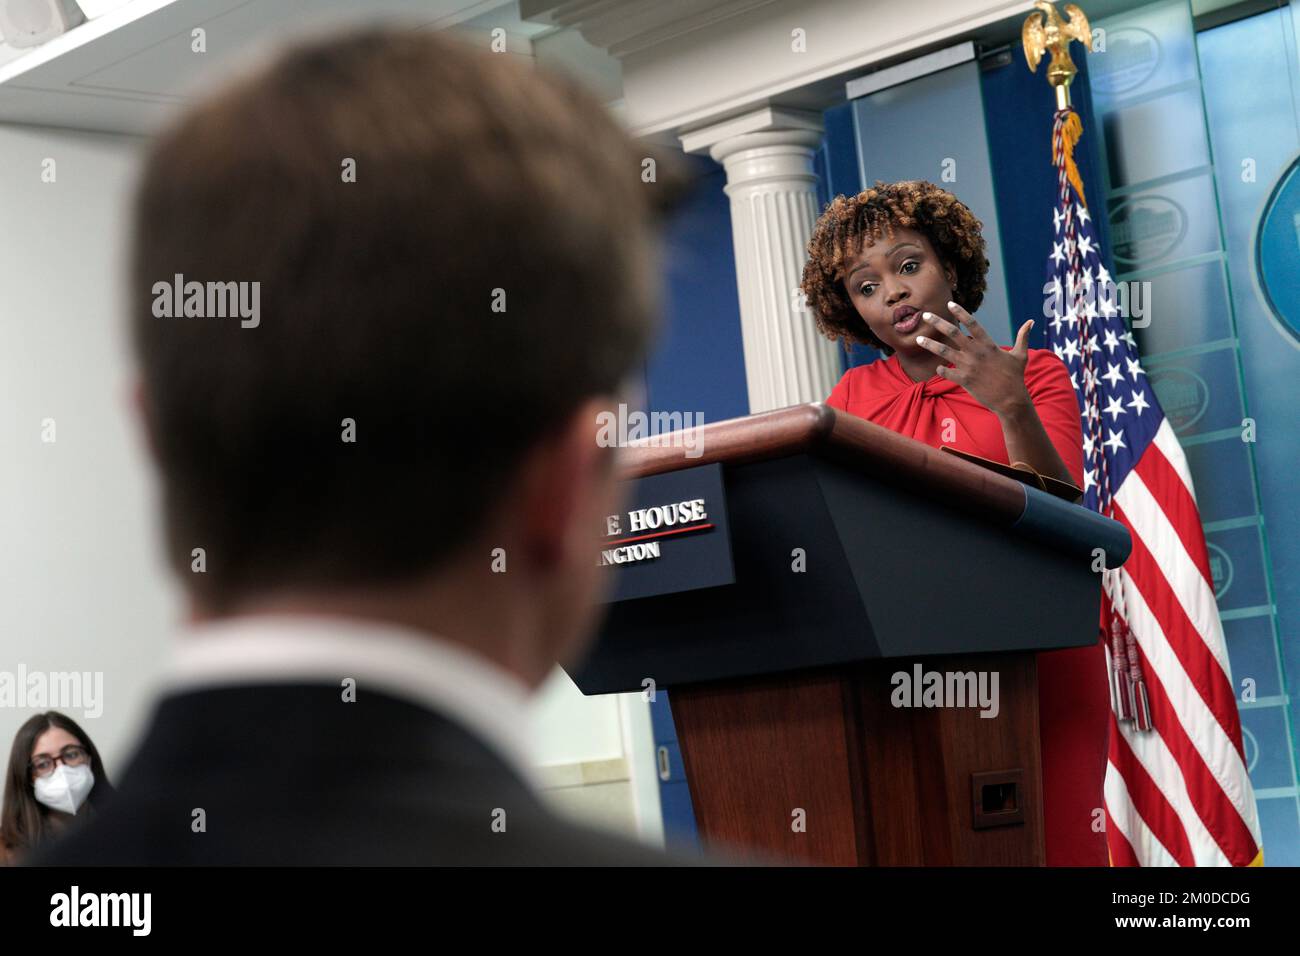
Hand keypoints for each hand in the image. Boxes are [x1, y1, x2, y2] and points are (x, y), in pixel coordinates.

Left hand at [915, 301, 1032, 417]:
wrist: (1011, 400)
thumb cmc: (1015, 377)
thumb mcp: (1021, 355)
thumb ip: (1022, 337)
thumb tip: (1031, 321)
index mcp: (989, 344)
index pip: (972, 324)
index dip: (961, 313)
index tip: (949, 304)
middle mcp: (976, 352)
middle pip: (953, 333)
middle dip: (937, 323)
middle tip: (925, 316)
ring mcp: (969, 366)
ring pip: (944, 351)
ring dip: (930, 344)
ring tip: (918, 339)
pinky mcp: (964, 380)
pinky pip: (945, 372)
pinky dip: (940, 369)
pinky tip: (938, 368)